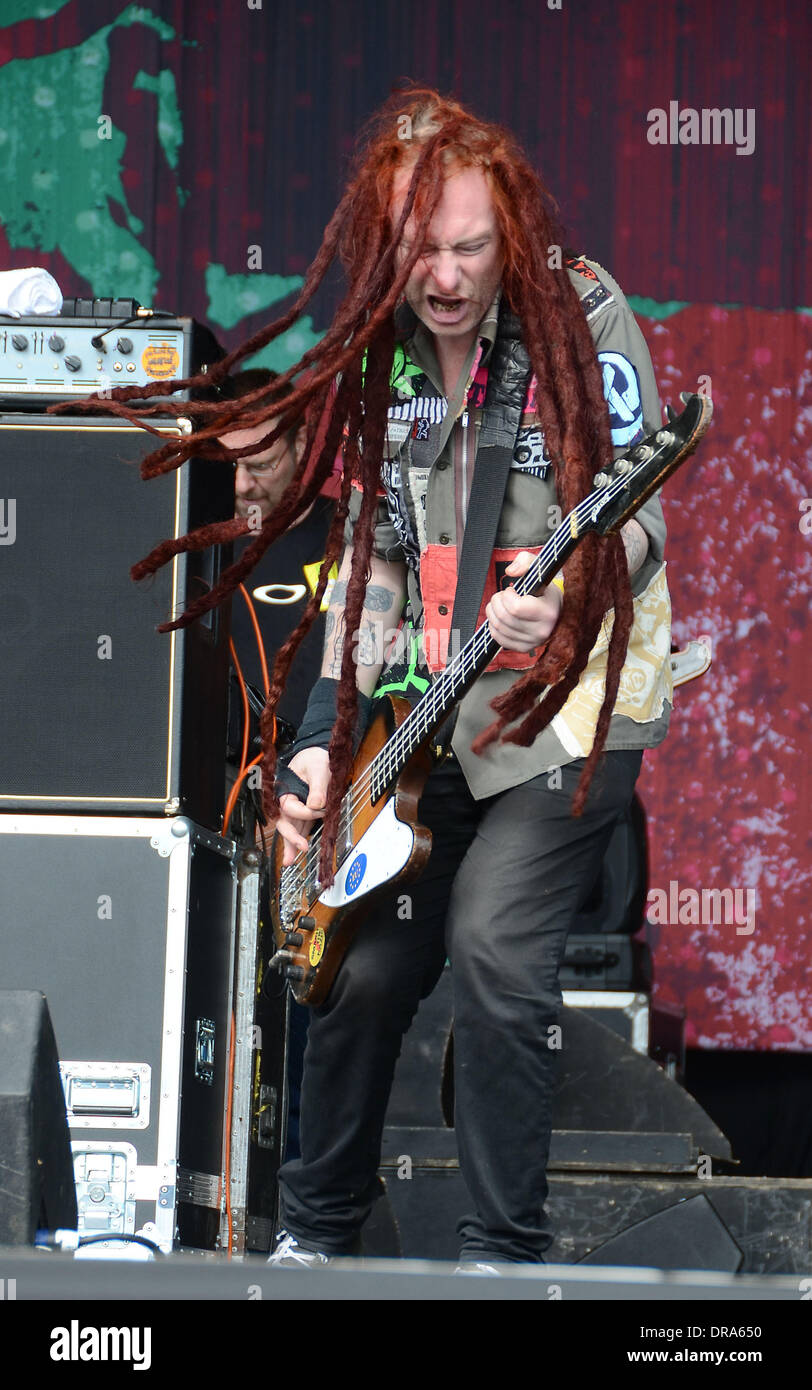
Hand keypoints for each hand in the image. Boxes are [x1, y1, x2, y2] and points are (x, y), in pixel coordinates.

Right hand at [273, 747, 330, 866]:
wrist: (318, 755)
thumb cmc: (314, 758)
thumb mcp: (318, 768)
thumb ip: (317, 787)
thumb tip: (317, 804)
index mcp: (285, 790)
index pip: (292, 808)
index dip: (307, 811)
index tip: (321, 809)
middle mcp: (288, 801)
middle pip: (285, 823)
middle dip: (291, 838)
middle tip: (301, 848)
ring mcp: (296, 808)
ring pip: (291, 829)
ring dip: (291, 845)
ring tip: (290, 861)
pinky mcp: (306, 812)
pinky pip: (300, 827)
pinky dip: (298, 840)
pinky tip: (296, 853)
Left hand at [485, 550, 562, 652]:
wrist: (557, 611)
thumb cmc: (546, 590)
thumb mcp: (540, 569)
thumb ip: (525, 561)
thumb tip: (510, 572)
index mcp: (548, 612)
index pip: (515, 608)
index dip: (507, 596)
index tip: (512, 590)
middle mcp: (541, 631)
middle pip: (504, 618)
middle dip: (497, 602)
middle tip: (503, 596)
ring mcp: (532, 642)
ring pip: (498, 627)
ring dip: (493, 612)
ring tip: (502, 604)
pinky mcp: (523, 648)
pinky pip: (498, 638)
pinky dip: (494, 625)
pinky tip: (502, 616)